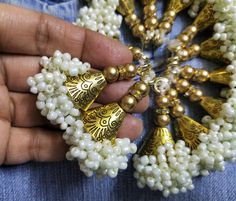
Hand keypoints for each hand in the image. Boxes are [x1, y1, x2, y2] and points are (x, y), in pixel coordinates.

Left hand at [0, 4, 148, 164]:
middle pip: (59, 80)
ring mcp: (1, 113)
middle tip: (137, 97)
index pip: (46, 37)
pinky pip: (36, 146)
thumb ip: (25, 29)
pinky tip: (96, 145)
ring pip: (55, 116)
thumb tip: (84, 46)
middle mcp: (1, 78)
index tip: (124, 58)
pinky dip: (67, 146)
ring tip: (130, 127)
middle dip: (101, 87)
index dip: (87, 45)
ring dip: (93, 123)